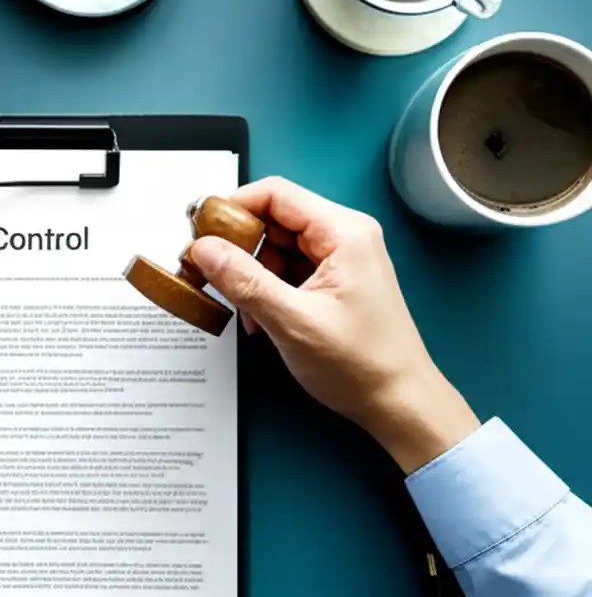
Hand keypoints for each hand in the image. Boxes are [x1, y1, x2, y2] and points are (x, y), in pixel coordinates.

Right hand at [187, 177, 479, 472]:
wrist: (397, 402)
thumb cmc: (360, 364)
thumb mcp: (291, 321)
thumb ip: (243, 280)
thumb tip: (204, 249)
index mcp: (344, 233)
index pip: (275, 194)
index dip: (232, 208)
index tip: (201, 232)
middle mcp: (345, 236)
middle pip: (274, 218)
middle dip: (238, 246)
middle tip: (210, 272)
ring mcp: (341, 258)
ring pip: (277, 246)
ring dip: (251, 273)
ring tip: (244, 308)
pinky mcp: (335, 280)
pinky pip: (288, 269)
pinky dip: (267, 288)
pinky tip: (261, 317)